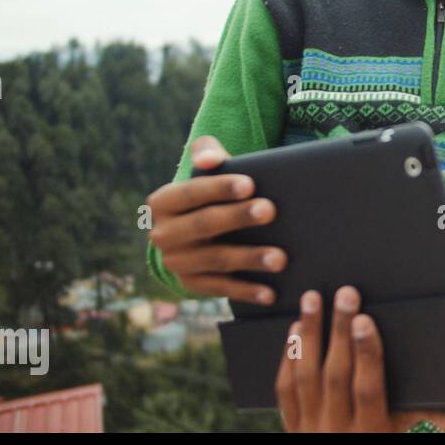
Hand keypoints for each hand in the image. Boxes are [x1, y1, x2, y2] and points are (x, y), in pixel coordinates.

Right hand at [145, 135, 284, 303]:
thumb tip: (209, 160)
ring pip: (216, 259)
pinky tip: (270, 293)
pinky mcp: (192, 284)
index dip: (219, 188)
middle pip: (205, 225)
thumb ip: (206, 152)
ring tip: (281, 258)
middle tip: (270, 211)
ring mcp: (177, 262)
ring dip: (249, 259)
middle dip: (238, 218)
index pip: (191, 192)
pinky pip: (221, 288)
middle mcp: (163, 234)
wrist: (198, 231)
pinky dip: (247, 291)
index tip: (250, 184)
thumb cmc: (211, 193)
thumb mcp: (207, 170)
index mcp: (163, 202)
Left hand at [276, 286, 444, 432]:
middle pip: (336, 375)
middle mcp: (337, 428)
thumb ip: (433, 417)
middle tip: (344, 294)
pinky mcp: (291, 423)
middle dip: (338, 331)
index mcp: (372, 429)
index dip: (366, 353)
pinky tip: (295, 329)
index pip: (368, 388)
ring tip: (312, 299)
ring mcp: (310, 426)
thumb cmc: (378, 439)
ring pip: (306, 377)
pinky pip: (285, 389)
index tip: (365, 320)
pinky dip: (288, 357)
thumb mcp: (403, 429)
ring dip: (309, 335)